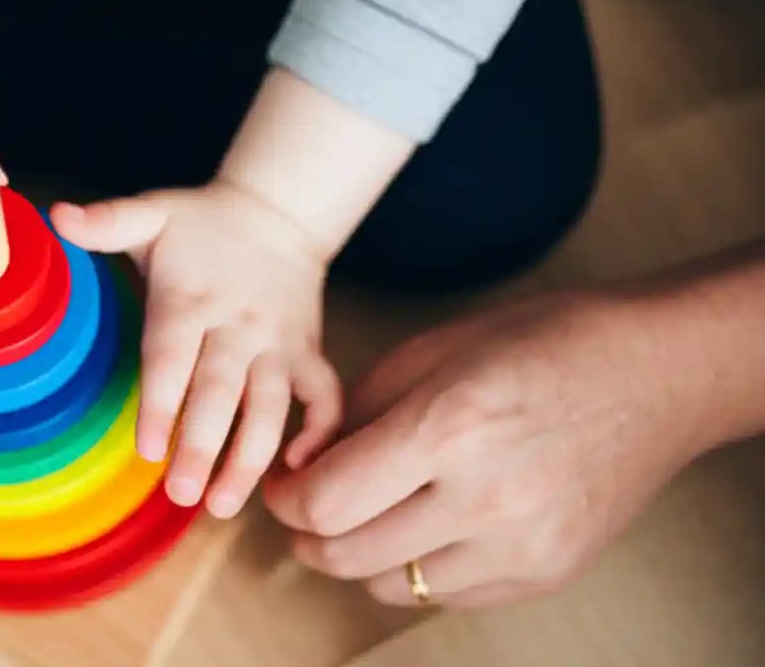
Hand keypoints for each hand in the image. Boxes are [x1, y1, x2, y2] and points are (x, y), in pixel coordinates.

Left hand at [51, 182, 343, 518]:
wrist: (275, 211)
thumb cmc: (199, 223)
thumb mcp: (152, 213)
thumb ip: (107, 222)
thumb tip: (56, 216)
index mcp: (192, 298)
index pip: (173, 355)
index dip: (161, 403)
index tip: (147, 448)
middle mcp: (239, 326)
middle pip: (222, 392)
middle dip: (205, 445)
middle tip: (182, 493)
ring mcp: (279, 344)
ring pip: (272, 406)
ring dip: (251, 458)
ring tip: (223, 505)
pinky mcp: (308, 353)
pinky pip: (325, 397)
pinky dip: (320, 432)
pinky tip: (297, 469)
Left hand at [263, 291, 709, 607]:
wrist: (654, 374)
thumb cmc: (539, 344)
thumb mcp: (430, 351)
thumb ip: (353, 415)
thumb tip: (301, 468)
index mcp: (449, 427)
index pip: (325, 503)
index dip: (285, 498)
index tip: (284, 483)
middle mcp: (485, 498)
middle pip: (344, 556)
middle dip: (306, 534)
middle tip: (307, 504)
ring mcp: (520, 546)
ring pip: (387, 585)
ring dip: (357, 555)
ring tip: (368, 512)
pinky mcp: (546, 574)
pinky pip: (443, 596)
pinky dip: (413, 568)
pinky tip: (423, 525)